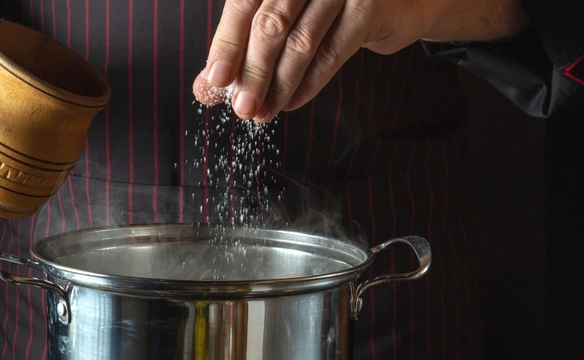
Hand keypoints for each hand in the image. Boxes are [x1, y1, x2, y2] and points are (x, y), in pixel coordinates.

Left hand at [193, 0, 528, 122]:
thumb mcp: (276, 21)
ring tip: (262, 112)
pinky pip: (333, 53)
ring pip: (302, 42)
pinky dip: (309, 83)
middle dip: (253, 72)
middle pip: (271, 23)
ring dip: (279, 85)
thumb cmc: (323, 9)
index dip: (228, 44)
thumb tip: (205, 89)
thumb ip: (240, 50)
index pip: (244, 3)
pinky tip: (291, 103)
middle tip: (241, 107)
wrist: (390, 1)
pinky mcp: (369, 6)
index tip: (215, 80)